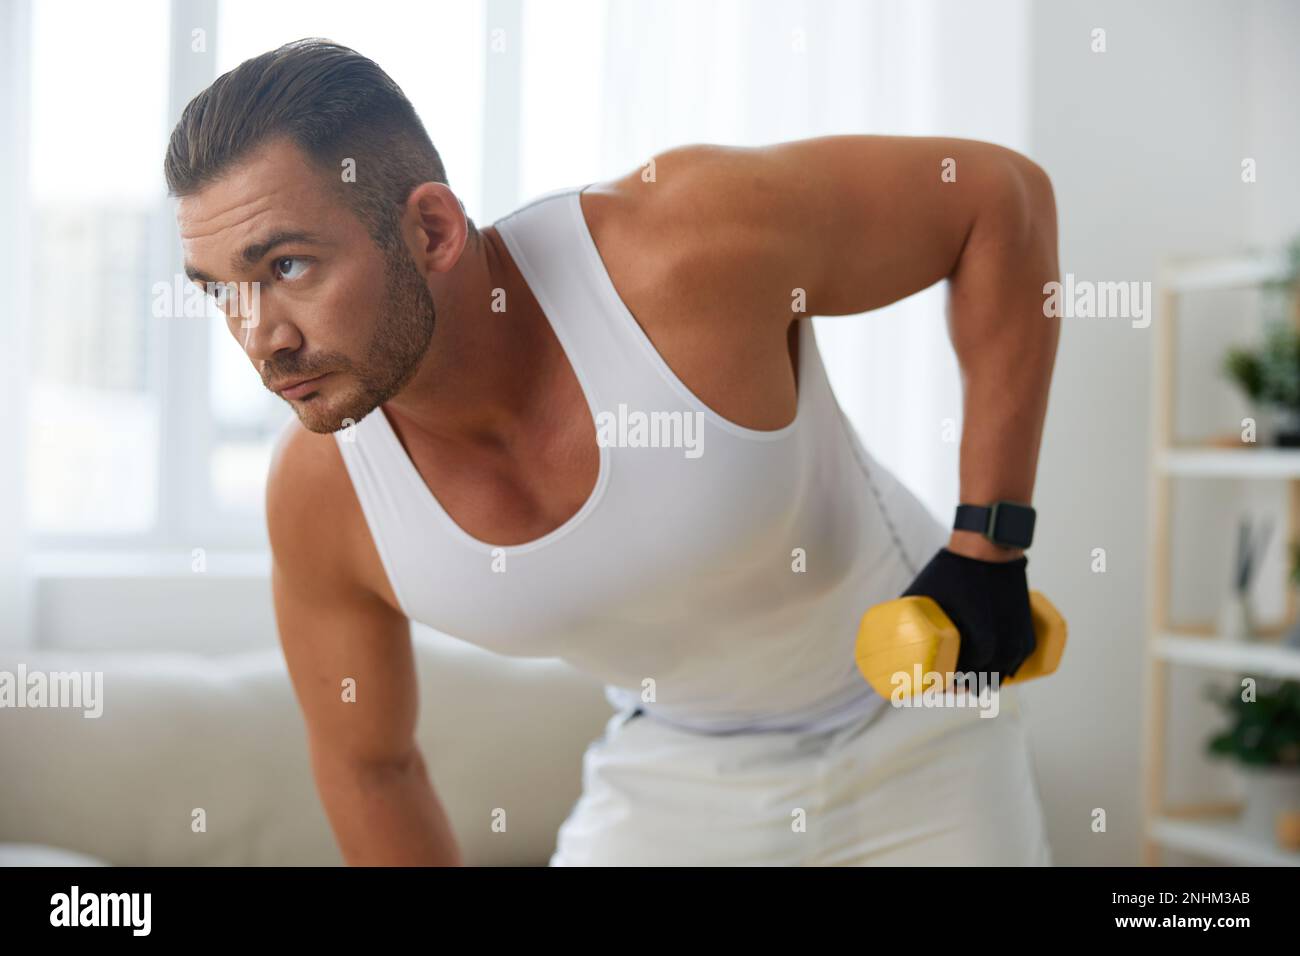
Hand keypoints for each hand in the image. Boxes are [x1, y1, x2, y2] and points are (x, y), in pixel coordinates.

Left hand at [901, 547, 1035, 679]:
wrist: (989, 548)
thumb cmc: (952, 572)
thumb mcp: (922, 597)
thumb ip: (907, 619)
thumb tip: (883, 635)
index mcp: (982, 645)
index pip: (962, 681)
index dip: (945, 689)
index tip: (934, 687)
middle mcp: (1004, 648)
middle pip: (981, 682)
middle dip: (962, 686)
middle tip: (944, 683)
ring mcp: (1018, 641)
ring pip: (999, 675)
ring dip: (983, 679)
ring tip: (963, 677)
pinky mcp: (1027, 632)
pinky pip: (1015, 662)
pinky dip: (1001, 668)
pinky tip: (988, 669)